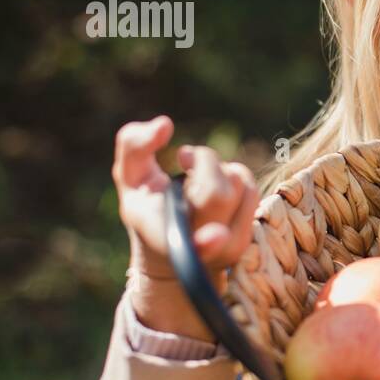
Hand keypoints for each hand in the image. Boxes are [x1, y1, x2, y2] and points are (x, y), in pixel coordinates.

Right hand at [113, 115, 258, 337]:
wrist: (171, 255)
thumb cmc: (147, 207)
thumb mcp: (129, 177)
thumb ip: (134, 146)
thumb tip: (164, 125)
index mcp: (162, 236)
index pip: (189, 242)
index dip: (206, 241)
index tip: (216, 236)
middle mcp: (198, 248)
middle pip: (217, 192)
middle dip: (204, 162)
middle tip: (185, 159)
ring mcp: (227, 247)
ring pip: (238, 183)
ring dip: (219, 168)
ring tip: (198, 176)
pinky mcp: (248, 238)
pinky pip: (250, 189)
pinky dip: (233, 177)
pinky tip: (214, 186)